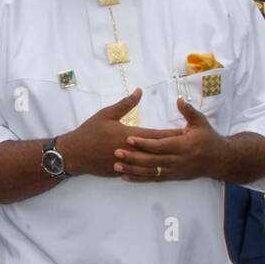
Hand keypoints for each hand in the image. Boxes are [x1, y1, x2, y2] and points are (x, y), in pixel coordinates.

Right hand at [57, 90, 179, 177]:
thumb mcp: (106, 114)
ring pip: (151, 163)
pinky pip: (140, 171)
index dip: (173, 134)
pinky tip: (160, 169)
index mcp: (130, 135)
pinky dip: (151, 170)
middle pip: (158, 150)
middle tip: (190, 145)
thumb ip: (125, 104)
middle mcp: (131, 151)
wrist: (74, 154)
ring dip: (166, 159)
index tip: (187, 132)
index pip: (157, 135)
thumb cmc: (89, 132)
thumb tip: (140, 91)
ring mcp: (127, 163)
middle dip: (174, 147)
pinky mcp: (121, 171)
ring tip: (180, 158)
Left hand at [113, 97, 223, 181]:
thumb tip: (179, 99)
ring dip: (132, 170)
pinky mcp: (172, 177)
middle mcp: (178, 160)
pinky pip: (153, 179)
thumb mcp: (201, 123)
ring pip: (150, 172)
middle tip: (116, 152)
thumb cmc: (209, 139)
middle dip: (133, 157)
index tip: (129, 138)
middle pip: (152, 160)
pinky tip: (124, 176)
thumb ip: (189, 112)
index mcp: (183, 146)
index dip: (144, 143)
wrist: (220, 160)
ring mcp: (174, 171)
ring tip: (116, 166)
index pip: (160, 145)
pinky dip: (138, 178)